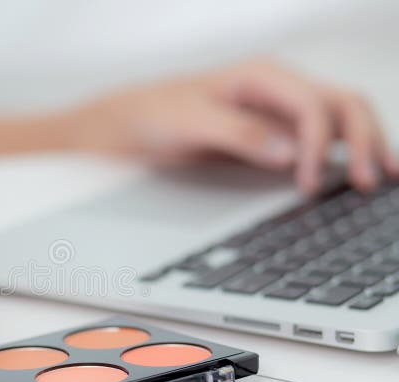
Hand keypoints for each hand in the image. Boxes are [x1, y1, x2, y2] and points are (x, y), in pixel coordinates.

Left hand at [78, 59, 398, 192]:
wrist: (130, 127)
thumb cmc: (153, 114)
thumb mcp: (188, 122)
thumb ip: (237, 133)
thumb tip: (288, 153)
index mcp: (262, 76)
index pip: (314, 105)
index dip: (318, 144)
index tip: (307, 182)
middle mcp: (278, 90)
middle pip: (344, 106)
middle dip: (365, 140)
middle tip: (369, 182)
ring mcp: (280, 112)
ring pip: (342, 121)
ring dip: (366, 146)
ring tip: (382, 180)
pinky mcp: (275, 136)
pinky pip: (322, 141)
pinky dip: (344, 156)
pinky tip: (354, 176)